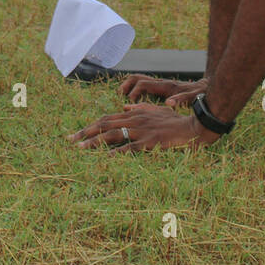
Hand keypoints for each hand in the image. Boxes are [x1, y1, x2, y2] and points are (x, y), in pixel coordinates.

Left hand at [68, 103, 221, 152]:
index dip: (91, 125)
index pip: (107, 118)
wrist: (194, 127)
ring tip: (80, 148)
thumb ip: (140, 108)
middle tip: (70, 140)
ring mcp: (142, 131)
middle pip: (105, 125)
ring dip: (95, 141)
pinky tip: (106, 157)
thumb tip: (124, 106)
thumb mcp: (157, 111)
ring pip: (113, 134)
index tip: (77, 134)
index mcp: (135, 114)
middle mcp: (135, 120)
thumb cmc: (176, 121)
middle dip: (86, 133)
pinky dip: (117, 152)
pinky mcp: (151, 142)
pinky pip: (130, 147)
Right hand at [118, 73, 207, 106]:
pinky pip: (145, 85)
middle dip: (126, 85)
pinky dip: (136, 89)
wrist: (206, 88)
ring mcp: (161, 84)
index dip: (134, 93)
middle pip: (137, 78)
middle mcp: (161, 83)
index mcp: (165, 86)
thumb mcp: (193, 98)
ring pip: (139, 79)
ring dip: (129, 86)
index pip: (143, 84)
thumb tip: (168, 103)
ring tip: (122, 96)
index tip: (130, 104)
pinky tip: (134, 100)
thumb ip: (181, 100)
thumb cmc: (200, 95)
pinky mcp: (162, 88)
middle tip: (119, 95)